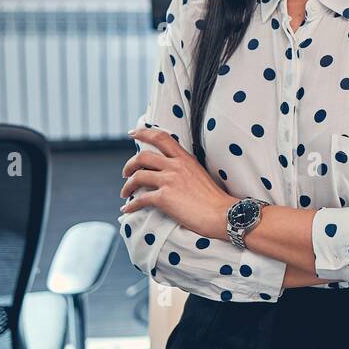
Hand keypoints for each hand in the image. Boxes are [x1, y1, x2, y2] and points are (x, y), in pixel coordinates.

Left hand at [121, 126, 237, 239]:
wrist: (223, 215)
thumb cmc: (214, 199)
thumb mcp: (200, 174)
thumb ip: (184, 169)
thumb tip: (170, 172)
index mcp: (185, 159)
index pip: (161, 137)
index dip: (144, 133)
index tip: (133, 134)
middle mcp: (176, 166)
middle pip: (142, 157)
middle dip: (129, 165)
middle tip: (126, 173)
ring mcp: (169, 181)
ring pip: (137, 177)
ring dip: (127, 186)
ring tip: (125, 193)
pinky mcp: (164, 198)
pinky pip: (140, 199)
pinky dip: (130, 205)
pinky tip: (127, 209)